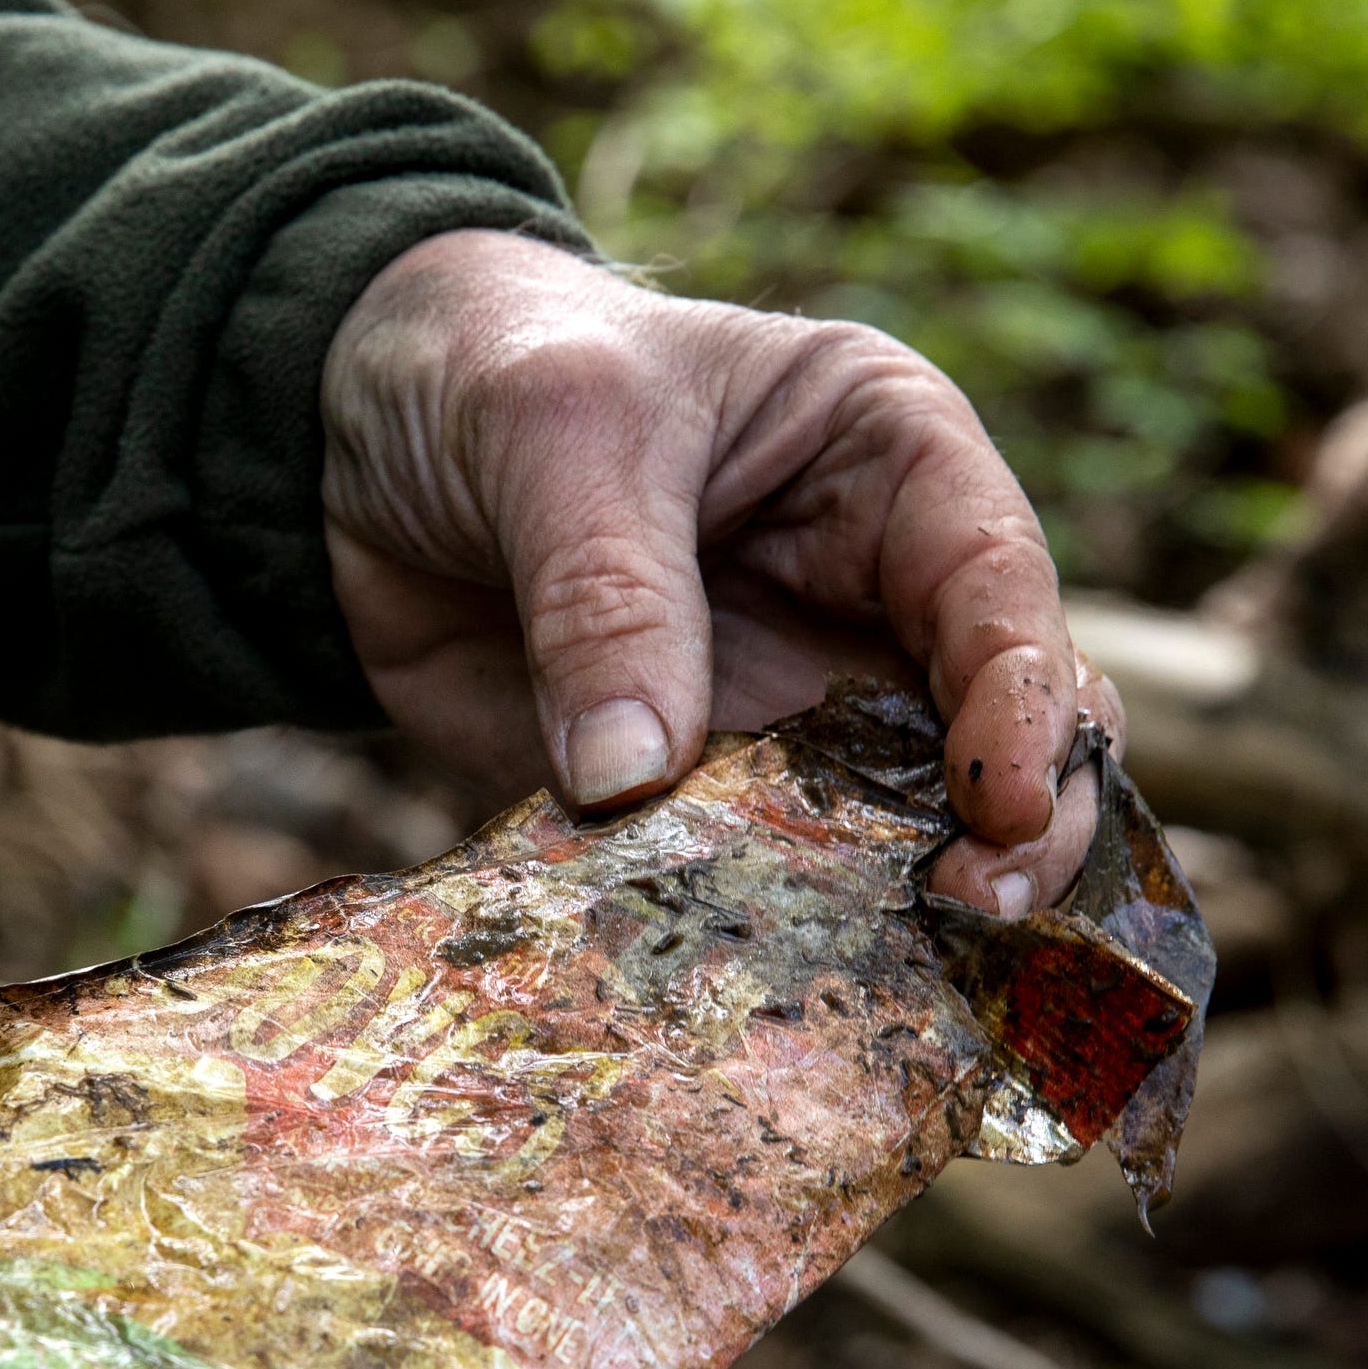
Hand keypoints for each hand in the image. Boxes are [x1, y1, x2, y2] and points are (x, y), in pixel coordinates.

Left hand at [323, 229, 1120, 912]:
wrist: (344, 453)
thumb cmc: (490, 373)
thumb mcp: (551, 432)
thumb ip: (603, 594)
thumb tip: (633, 779)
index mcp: (890, 461)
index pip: (997, 582)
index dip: (1023, 697)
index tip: (1004, 805)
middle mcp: (875, 598)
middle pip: (1010, 725)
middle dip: (1022, 822)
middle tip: (976, 911)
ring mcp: (801, 711)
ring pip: (914, 827)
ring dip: (917, 900)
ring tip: (905, 971)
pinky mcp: (711, 801)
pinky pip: (775, 885)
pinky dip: (783, 940)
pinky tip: (778, 994)